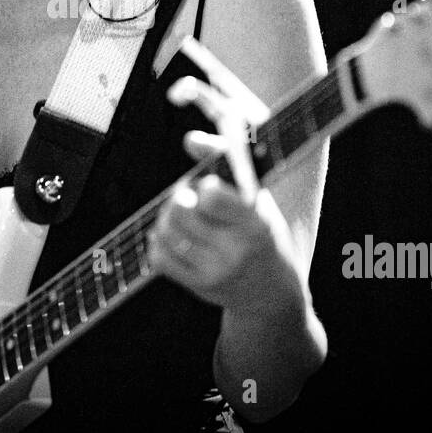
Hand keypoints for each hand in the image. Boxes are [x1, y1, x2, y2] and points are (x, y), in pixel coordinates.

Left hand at [146, 38, 308, 317]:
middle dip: (179, 195)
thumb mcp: (257, 199)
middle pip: (180, 210)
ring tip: (180, 214)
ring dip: (166, 216)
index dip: (202, 185)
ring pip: (165, 231)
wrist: (272, 293)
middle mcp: (235, 251)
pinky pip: (158, 257)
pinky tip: (171, 236)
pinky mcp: (197, 287)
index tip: (209, 186)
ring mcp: (214, 272)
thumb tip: (190, 138)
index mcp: (255, 224)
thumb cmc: (263, 233)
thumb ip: (226, 164)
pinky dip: (158, 241)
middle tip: (187, 195)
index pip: (211, 196)